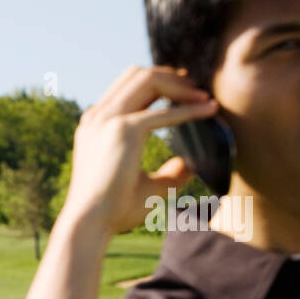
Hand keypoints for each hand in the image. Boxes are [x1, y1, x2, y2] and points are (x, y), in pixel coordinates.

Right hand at [62, 64, 218, 238]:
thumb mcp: (145, 187)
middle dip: (169, 75)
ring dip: (178, 85)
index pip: (126, 87)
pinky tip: (209, 110)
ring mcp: (107, 120)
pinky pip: (163, 111)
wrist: (90, 224)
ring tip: (203, 97)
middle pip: (137, 74)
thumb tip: (188, 165)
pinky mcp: (123, 130)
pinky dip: (189, 109)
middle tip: (196, 88)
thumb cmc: (111, 212)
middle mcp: (98, 117)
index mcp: (95, 126)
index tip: (182, 89)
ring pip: (147, 79)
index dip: (157, 82)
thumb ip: (167, 174)